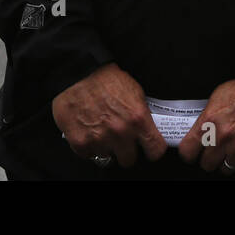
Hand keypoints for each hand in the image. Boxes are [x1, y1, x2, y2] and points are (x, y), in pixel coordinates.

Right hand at [51, 62, 166, 167]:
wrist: (78, 74)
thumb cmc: (106, 79)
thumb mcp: (135, 92)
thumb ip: (142, 115)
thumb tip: (148, 130)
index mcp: (138, 119)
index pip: (155, 149)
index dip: (153, 150)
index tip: (149, 149)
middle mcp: (120, 132)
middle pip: (129, 160)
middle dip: (126, 151)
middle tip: (121, 140)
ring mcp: (100, 140)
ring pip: (108, 158)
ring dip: (106, 148)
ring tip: (102, 131)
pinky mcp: (80, 144)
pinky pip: (89, 155)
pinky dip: (89, 146)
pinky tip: (89, 132)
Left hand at [177, 80, 234, 175]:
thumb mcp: (220, 96)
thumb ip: (208, 115)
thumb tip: (202, 127)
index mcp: (210, 121)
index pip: (187, 150)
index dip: (190, 152)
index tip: (193, 152)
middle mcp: (223, 138)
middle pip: (206, 164)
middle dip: (210, 157)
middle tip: (216, 150)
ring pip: (226, 169)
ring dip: (228, 161)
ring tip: (233, 150)